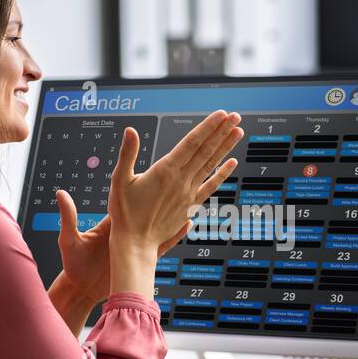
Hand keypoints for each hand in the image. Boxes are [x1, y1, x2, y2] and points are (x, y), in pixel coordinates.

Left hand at [54, 190, 189, 304]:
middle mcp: (126, 230)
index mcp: (111, 223)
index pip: (129, 201)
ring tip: (190, 196)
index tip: (154, 173)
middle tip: (180, 178)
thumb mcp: (69, 241)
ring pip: (159, 225)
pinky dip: (175, 234)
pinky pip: (162, 244)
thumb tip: (61, 193)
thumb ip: (68, 219)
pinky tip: (187, 223)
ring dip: (173, 212)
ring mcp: (136, 244)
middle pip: (148, 209)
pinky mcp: (141, 258)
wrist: (81, 290)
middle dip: (163, 195)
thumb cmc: (72, 266)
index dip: (141, 186)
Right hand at [107, 111, 242, 295]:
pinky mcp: (190, 206)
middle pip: (206, 151)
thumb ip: (127, 154)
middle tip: (236, 116)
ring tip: (238, 132)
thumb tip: (130, 132)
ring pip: (211, 165)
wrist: (135, 243)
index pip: (192, 142)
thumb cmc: (125, 213)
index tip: (221, 115)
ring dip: (225, 148)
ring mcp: (188, 193)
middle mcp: (181, 180)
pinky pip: (210, 186)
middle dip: (222, 132)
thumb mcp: (119, 180)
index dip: (208, 127)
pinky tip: (231, 164)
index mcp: (165, 170)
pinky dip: (222, 174)